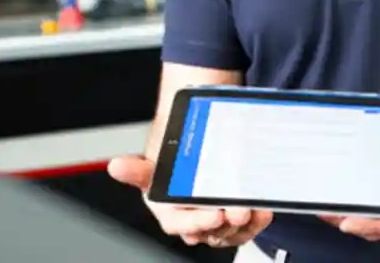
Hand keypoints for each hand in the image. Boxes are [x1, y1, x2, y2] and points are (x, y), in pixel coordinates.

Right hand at [107, 155, 272, 247]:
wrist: (194, 147)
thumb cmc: (173, 160)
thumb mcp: (155, 162)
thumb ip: (138, 170)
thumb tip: (116, 167)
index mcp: (169, 211)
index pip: (181, 225)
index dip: (198, 222)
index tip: (214, 214)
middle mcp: (193, 220)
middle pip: (211, 231)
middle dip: (226, 222)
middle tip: (237, 208)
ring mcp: (216, 221)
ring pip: (232, 231)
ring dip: (245, 222)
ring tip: (253, 207)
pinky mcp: (236, 219)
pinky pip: (249, 226)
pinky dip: (258, 218)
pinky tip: (263, 207)